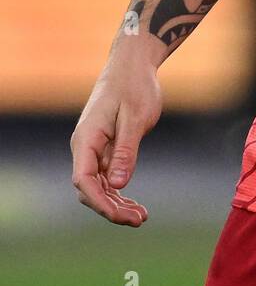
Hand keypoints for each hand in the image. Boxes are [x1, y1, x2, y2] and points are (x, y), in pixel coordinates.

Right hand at [70, 42, 162, 224]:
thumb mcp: (135, 118)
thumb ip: (127, 151)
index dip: (100, 202)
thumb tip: (119, 184)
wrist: (133, 65)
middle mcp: (85, 146)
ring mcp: (94, 149)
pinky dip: (120, 192)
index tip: (121, 216)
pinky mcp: (105, 148)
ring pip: (99, 186)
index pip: (84, 180)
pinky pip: (108, 177)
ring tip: (141, 216)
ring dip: (117, 203)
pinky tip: (135, 204)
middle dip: (112, 208)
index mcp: (87, 138)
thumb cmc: (135, 86)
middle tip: (140, 220)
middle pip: (90, 188)